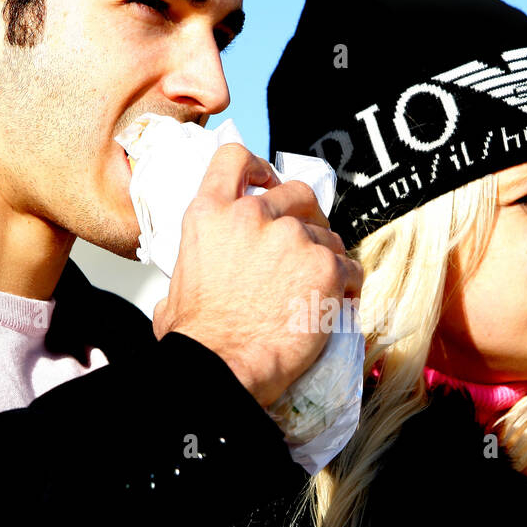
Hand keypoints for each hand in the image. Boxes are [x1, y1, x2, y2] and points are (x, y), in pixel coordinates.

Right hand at [152, 144, 363, 406]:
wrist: (224, 367)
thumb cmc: (199, 339)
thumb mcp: (175, 287)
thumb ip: (194, 267)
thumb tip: (190, 285)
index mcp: (211, 215)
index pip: (233, 159)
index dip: (257, 166)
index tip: (268, 180)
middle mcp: (253, 216)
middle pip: (296, 193)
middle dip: (306, 216)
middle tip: (306, 245)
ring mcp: (293, 238)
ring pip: (327, 234)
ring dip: (326, 256)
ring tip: (318, 290)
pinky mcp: (326, 266)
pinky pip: (351, 267)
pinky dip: (347, 285)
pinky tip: (336, 304)